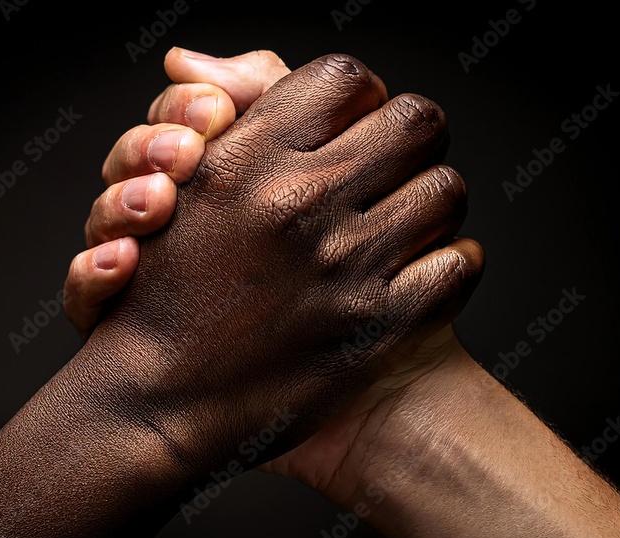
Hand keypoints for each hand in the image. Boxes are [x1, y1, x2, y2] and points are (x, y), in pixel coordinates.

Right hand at [64, 48, 482, 500]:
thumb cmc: (164, 289)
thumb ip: (206, 116)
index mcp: (248, 159)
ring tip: (407, 221)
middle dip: (411, 142)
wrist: (157, 401)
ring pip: (449, 191)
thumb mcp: (174, 187)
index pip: (349, 78)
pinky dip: (448, 264)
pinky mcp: (380, 329)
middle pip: (418, 122)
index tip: (355, 128)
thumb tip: (189, 55)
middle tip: (396, 169)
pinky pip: (461, 264)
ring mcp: (345, 269)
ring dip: (433, 202)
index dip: (362, 100)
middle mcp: (299, 205)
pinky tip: (417, 274)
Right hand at [65, 49, 289, 338]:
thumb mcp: (288, 171)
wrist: (299, 381)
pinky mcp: (114, 321)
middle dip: (152, 145)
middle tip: (186, 153)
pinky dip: (92, 275)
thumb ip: (264, 98)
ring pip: (102, 218)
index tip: (217, 114)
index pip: (172, 118)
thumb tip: (180, 57)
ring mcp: (133, 264)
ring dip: (121, 202)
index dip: (186, 106)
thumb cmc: (305, 270)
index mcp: (198, 171)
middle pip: (128, 158)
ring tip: (156, 202)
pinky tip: (121, 263)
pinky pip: (83, 294)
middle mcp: (159, 211)